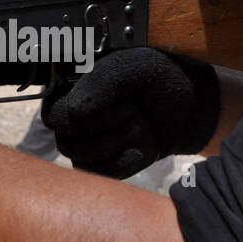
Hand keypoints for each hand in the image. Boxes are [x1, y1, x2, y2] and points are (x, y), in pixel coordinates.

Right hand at [41, 48, 219, 178]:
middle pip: (66, 141)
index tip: (118, 100)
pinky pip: (100, 174)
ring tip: (139, 126)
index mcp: (71, 90)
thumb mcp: (134, 67)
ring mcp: (87, 143)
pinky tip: (139, 151)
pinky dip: (122, 164)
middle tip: (132, 112)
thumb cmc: (158, 79)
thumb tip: (74, 111)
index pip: (53, 114)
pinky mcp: (105, 163)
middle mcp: (73, 118)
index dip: (82, 113)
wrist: (189, 106)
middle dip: (104, 129)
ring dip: (116, 143)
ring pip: (81, 158)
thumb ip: (103, 82)